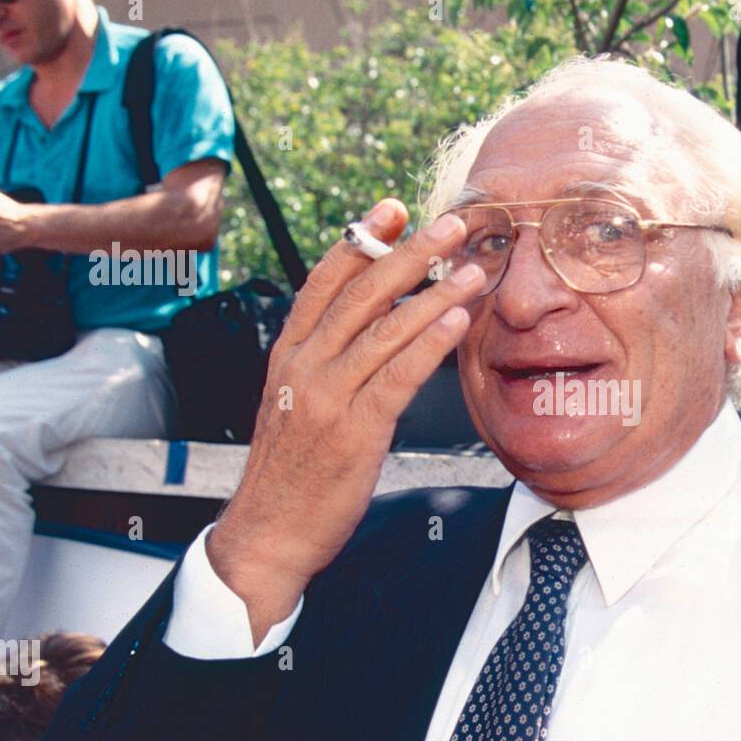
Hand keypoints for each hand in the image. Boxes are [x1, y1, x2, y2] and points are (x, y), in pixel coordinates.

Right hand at [205, 199, 484, 638]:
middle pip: (361, 293)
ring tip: (472, 268)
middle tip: (451, 223)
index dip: (361, 239)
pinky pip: (397, 377)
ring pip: (385, 329)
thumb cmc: (291, 472)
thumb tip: (373, 323)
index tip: (393, 208)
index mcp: (288, 353)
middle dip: (410, 252)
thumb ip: (327, 361)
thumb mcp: (296, 402)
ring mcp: (326, 397)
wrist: (268, 533)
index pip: (325, 280)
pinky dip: (429, 344)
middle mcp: (304, 366)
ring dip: (434, 293)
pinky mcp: (354, 432)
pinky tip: (457, 322)